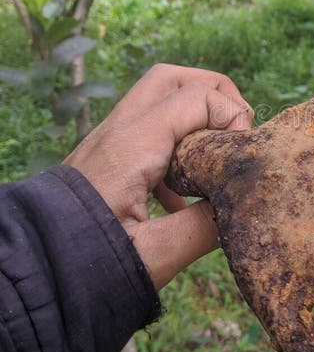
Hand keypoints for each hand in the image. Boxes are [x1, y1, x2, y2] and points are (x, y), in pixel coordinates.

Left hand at [65, 63, 252, 288]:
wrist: (30, 272)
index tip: (242, 156)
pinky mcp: (103, 161)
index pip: (198, 97)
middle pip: (172, 79)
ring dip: (193, 119)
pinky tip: (182, 197)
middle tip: (237, 132)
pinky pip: (145, 133)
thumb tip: (243, 207)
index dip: (233, 116)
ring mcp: (107, 143)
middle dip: (214, 94)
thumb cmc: (86, 266)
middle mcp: (118, 132)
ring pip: (156, 102)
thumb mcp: (155, 256)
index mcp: (133, 147)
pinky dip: (174, 147)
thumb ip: (204, 228)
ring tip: (214, 159)